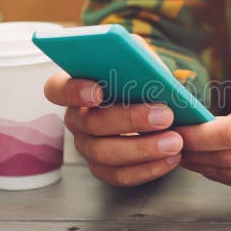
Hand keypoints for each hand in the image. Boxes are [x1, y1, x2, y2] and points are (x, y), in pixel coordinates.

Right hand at [43, 35, 182, 186]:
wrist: (161, 109)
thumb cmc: (144, 81)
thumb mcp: (142, 60)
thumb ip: (137, 55)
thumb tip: (139, 59)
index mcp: (77, 87)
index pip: (57, 89)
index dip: (72, 91)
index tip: (97, 92)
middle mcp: (77, 118)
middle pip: (90, 123)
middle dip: (129, 119)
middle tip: (164, 116)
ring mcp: (87, 146)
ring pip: (105, 153)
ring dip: (143, 148)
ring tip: (174, 142)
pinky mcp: (105, 169)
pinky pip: (120, 175)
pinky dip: (148, 169)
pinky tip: (171, 159)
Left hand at [177, 78, 230, 195]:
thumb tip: (204, 126)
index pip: (230, 134)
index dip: (197, 138)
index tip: (179, 133)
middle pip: (228, 158)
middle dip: (195, 154)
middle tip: (175, 146)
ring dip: (207, 168)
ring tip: (190, 157)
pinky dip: (226, 177)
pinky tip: (214, 166)